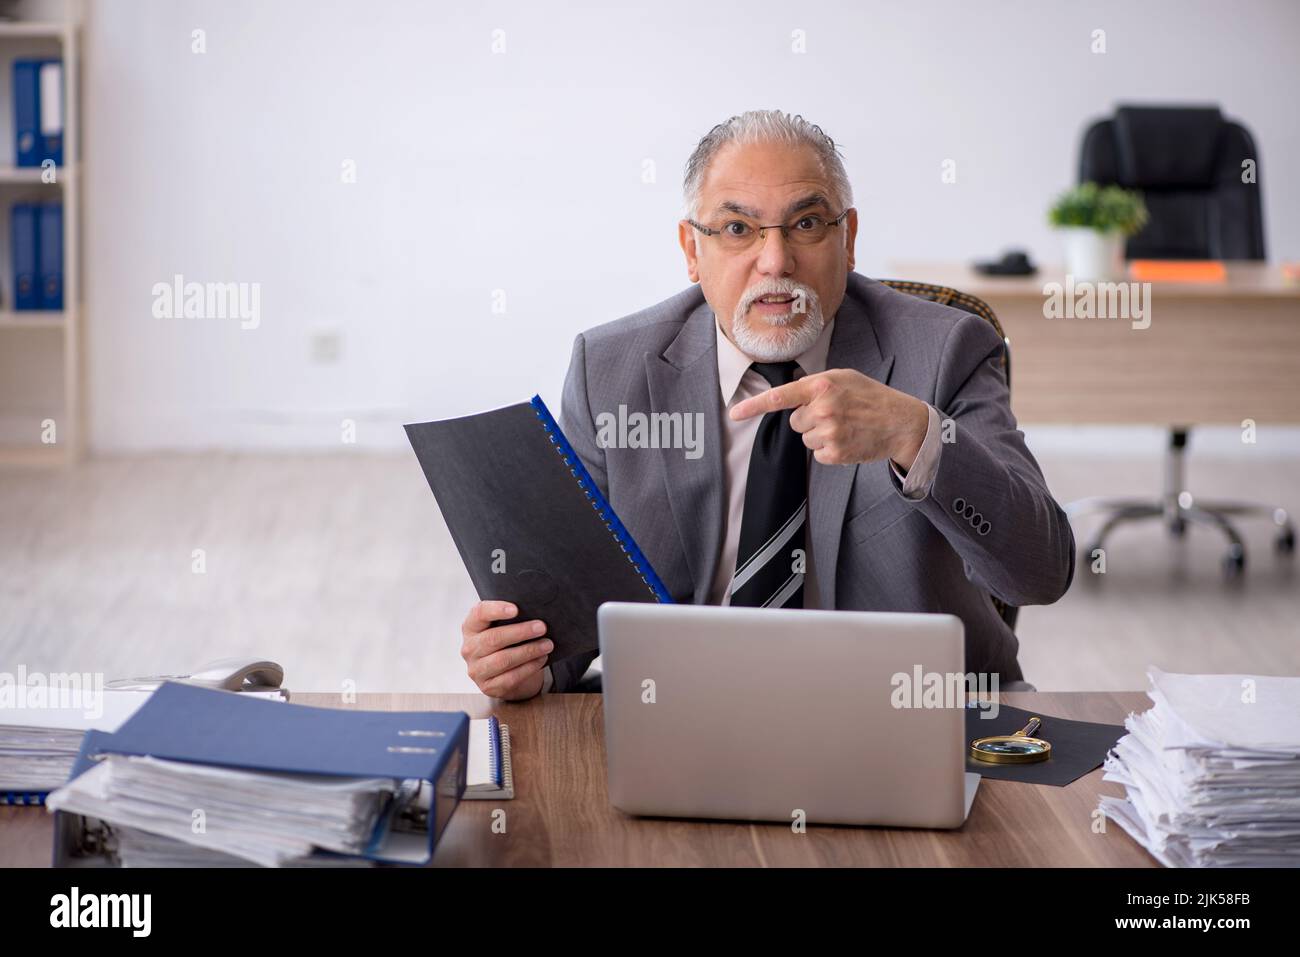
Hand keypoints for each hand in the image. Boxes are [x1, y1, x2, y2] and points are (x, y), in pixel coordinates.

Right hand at [460, 600, 550, 700]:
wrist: (504, 672)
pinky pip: (511, 677)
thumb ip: (511, 619)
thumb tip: (534, 613)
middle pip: (493, 639)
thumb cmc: (505, 643)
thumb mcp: (502, 627)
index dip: (496, 610)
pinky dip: (529, 667)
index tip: (516, 609)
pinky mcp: (488, 686)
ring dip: (528, 651)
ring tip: (547, 644)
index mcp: (471, 627)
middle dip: (520, 632)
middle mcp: (469, 648)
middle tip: (541, 628)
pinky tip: (541, 659)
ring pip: (503, 660)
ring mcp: (476, 670)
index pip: (479, 614)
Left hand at [729, 368, 928, 467]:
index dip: (754, 406)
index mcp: (822, 385)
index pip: (780, 397)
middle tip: (837, 414)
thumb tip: (789, 397)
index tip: (734, 414)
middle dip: (810, 419)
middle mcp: (823, 408)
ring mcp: (830, 432)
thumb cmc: (870, 396)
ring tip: (845, 426)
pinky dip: (830, 449)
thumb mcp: (843, 378)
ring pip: (805, 439)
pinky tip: (848, 440)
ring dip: (820, 435)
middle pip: (795, 422)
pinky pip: (818, 454)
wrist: (900, 422)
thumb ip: (814, 385)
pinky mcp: (835, 453)